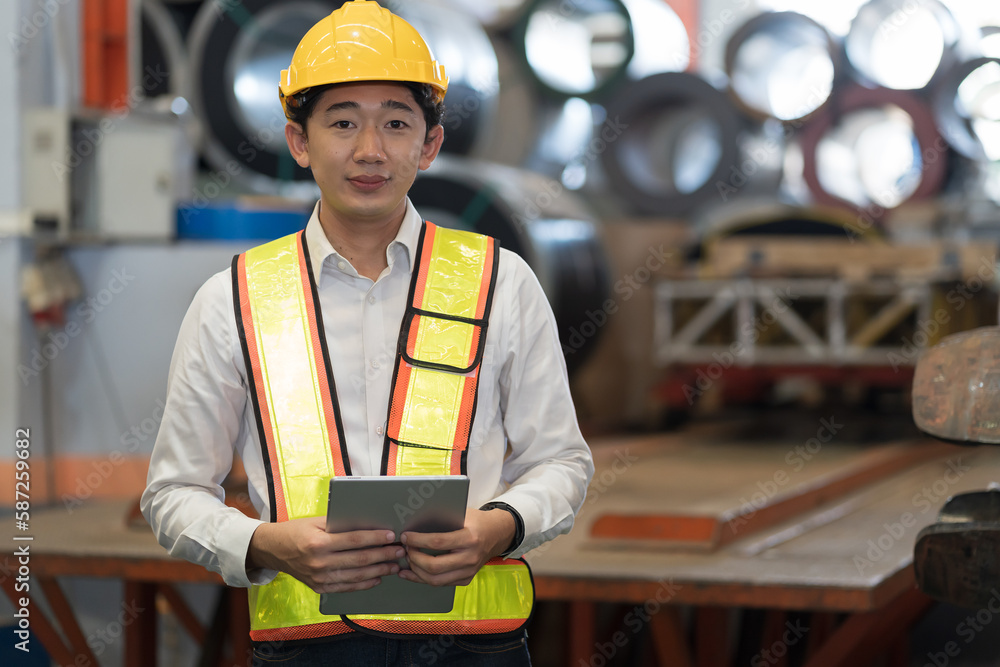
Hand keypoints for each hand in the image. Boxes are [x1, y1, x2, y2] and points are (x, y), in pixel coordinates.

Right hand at [247, 517, 403, 593]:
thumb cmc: (297, 530)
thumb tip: (369, 524)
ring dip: (379, 571)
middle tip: (400, 550)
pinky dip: (365, 583)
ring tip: (394, 565)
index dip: (375, 538)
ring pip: (357, 576)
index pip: (354, 540)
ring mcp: (320, 578)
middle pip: (360, 560)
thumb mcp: (316, 521)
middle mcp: (319, 562)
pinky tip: (377, 577)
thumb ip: (340, 524)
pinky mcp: (320, 588)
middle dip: (384, 555)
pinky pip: (347, 587)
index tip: (391, 535)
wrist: (273, 550)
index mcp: (318, 542)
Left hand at [398, 508, 514, 586]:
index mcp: (469, 539)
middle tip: (405, 549)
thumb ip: (443, 520)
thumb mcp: (463, 515)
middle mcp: (470, 558)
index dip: (418, 540)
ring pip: (435, 580)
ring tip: (407, 561)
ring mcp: (469, 571)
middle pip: (434, 566)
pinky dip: (423, 579)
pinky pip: (441, 584)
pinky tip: (412, 573)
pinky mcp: (466, 579)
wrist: (498, 534)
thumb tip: (414, 523)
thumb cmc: (477, 521)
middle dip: (414, 558)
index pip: (438, 542)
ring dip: (416, 572)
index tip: (405, 536)